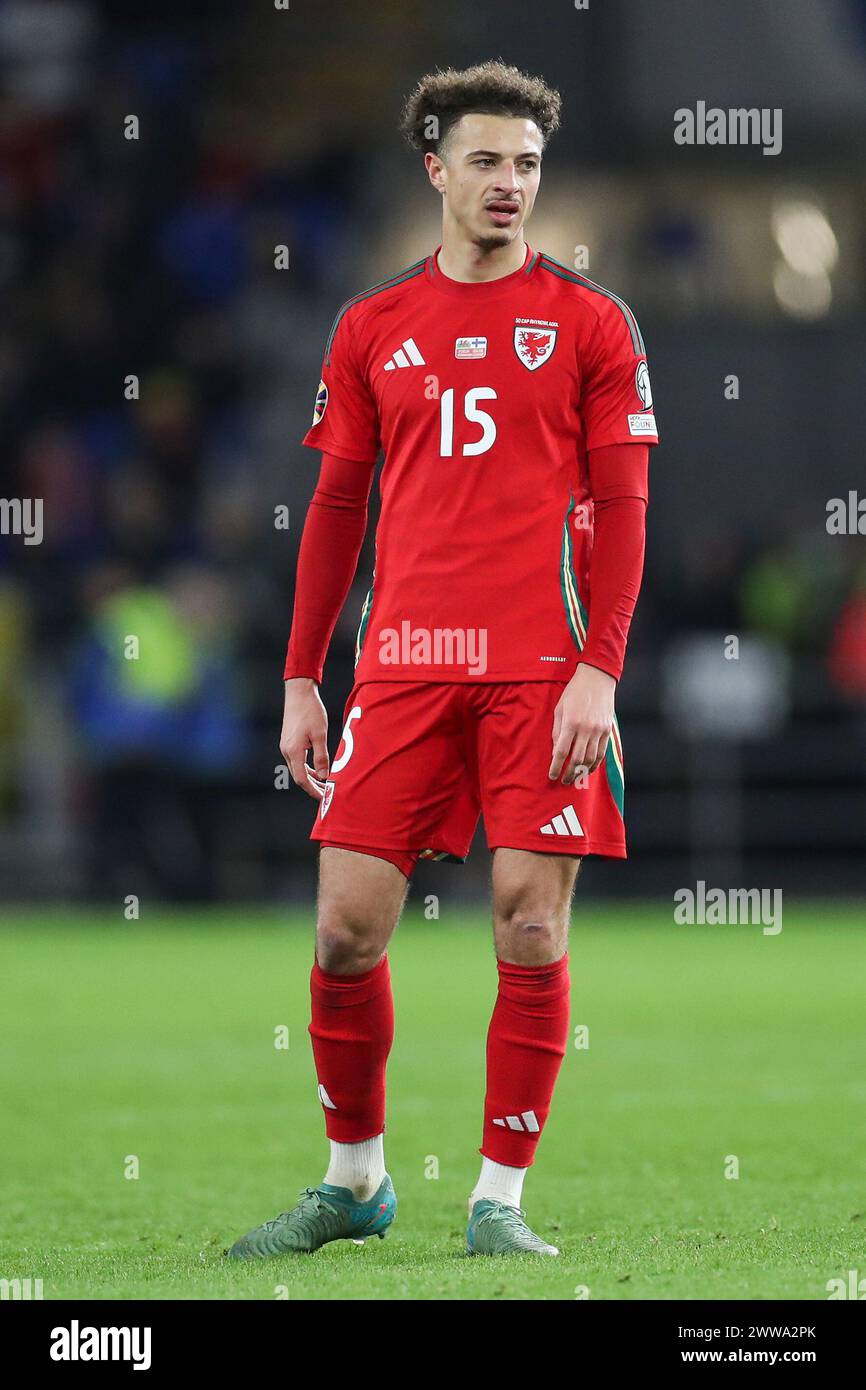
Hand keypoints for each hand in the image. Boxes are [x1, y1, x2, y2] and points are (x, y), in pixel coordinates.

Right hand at [280, 678, 328, 799]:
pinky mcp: (288, 742)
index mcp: (294, 751)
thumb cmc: (310, 711)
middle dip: (312, 787)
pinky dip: (307, 768)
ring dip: (310, 777)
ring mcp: (286, 746)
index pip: (302, 779)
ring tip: (324, 784)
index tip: (323, 797)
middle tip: (326, 794)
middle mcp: (286, 751)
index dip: (313, 790)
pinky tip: (317, 769)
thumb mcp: (320, 735)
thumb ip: (322, 757)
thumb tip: (325, 777)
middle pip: (298, 776)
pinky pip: (297, 760)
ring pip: (297, 769)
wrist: (299, 694)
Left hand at [549, 664, 615, 784]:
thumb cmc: (574, 692)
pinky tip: (588, 769)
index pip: (562, 751)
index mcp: (571, 722)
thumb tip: (556, 752)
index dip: (556, 766)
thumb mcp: (559, 709)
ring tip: (575, 778)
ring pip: (590, 758)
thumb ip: (557, 731)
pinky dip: (595, 764)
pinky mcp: (607, 730)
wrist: (597, 679)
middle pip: (577, 759)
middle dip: (569, 773)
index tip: (552, 775)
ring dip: (582, 772)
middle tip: (563, 781)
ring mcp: (598, 730)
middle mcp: (586, 728)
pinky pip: (601, 753)